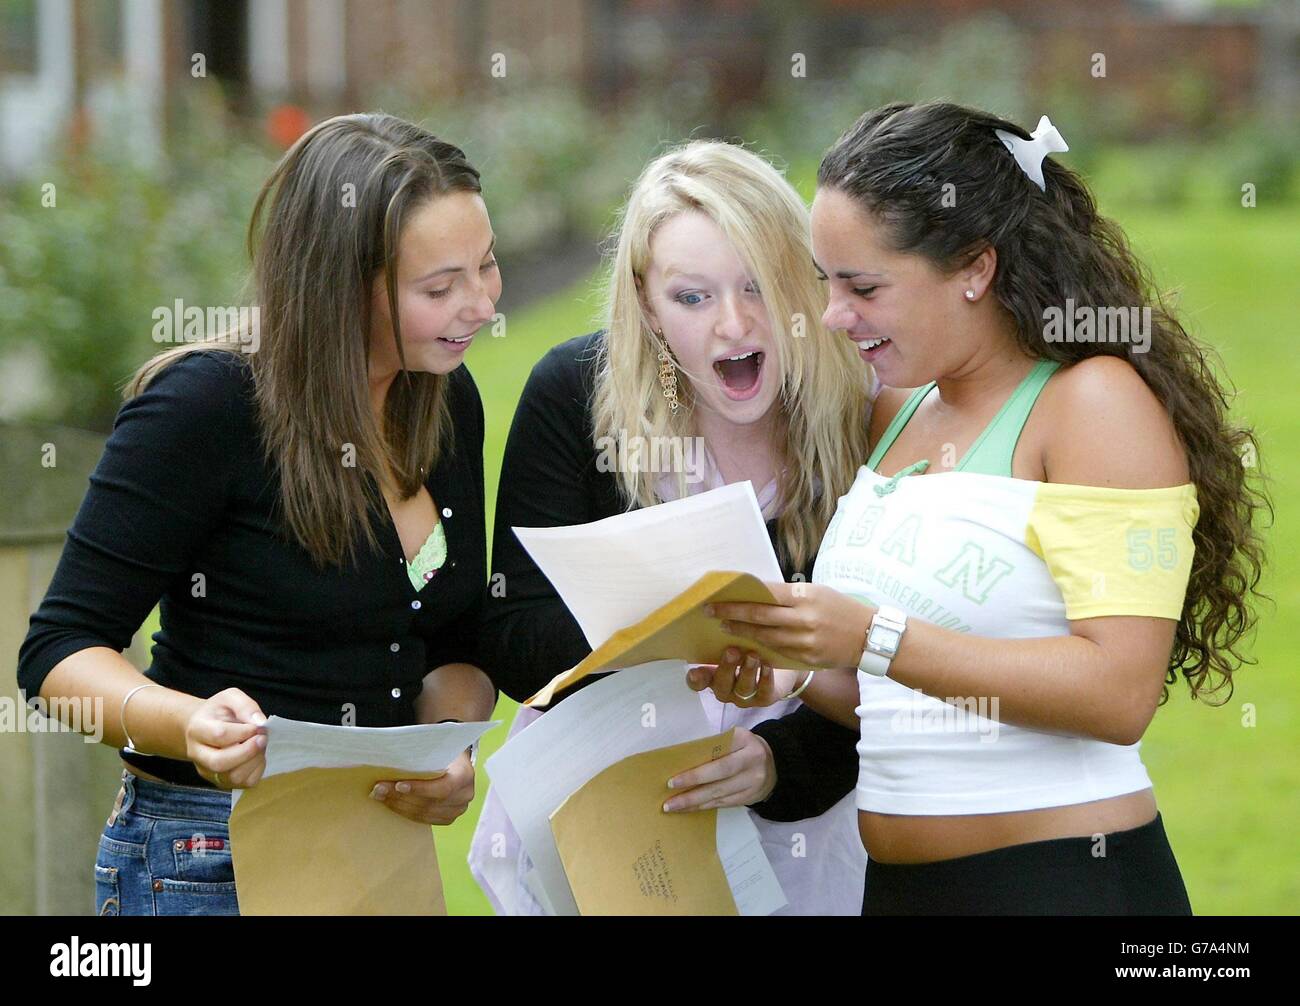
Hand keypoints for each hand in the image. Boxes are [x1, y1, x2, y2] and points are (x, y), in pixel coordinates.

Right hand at [185, 688, 267, 789]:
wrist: (205, 727)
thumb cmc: (219, 712)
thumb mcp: (230, 698)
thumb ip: (245, 705)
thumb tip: (260, 722)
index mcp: (197, 729)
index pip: (219, 735)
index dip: (243, 732)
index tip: (257, 725)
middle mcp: (197, 754)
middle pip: (220, 762)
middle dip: (248, 751)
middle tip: (262, 738)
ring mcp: (208, 771)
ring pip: (232, 777)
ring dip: (254, 761)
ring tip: (260, 746)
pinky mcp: (221, 781)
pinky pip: (243, 784)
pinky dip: (256, 770)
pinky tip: (256, 756)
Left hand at [370, 749, 474, 824]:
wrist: (455, 760)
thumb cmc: (443, 750)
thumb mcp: (437, 745)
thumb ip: (422, 751)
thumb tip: (392, 751)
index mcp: (465, 775)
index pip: (443, 788)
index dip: (420, 789)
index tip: (397, 785)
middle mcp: (465, 795)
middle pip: (430, 803)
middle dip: (401, 797)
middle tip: (378, 789)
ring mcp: (457, 810)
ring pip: (424, 814)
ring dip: (399, 806)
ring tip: (380, 796)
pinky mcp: (448, 818)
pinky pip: (423, 819)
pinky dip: (405, 811)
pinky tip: (391, 803)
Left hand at [662, 728, 775, 811]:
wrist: (773, 764)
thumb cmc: (742, 748)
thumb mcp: (733, 739)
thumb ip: (713, 747)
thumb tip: (681, 761)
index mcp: (744, 740)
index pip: (717, 755)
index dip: (696, 770)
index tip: (672, 780)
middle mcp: (752, 760)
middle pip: (719, 776)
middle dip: (692, 788)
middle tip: (670, 798)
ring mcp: (754, 781)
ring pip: (720, 793)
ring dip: (694, 802)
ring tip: (673, 807)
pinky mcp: (752, 796)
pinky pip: (725, 803)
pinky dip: (706, 806)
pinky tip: (690, 808)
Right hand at [685, 650, 798, 708]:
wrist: (777, 665)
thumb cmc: (747, 651)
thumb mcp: (733, 644)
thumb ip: (722, 639)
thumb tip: (718, 614)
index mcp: (712, 676)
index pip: (699, 682)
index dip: (696, 679)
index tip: (694, 671)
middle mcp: (726, 689)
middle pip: (722, 684)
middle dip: (727, 667)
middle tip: (732, 651)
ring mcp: (745, 697)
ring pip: (743, 688)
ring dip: (747, 671)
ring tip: (753, 655)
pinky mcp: (764, 699)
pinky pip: (764, 691)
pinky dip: (765, 678)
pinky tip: (767, 665)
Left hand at [706, 582, 873, 668]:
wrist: (869, 635)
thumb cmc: (839, 608)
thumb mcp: (816, 592)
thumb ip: (788, 595)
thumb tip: (757, 594)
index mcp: (804, 596)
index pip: (763, 595)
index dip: (738, 599)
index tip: (718, 599)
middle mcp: (803, 618)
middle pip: (759, 617)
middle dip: (731, 615)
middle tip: (711, 614)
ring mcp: (804, 641)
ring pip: (764, 638)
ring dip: (742, 634)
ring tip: (725, 629)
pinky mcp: (806, 658)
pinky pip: (777, 653)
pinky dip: (760, 648)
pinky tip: (747, 645)